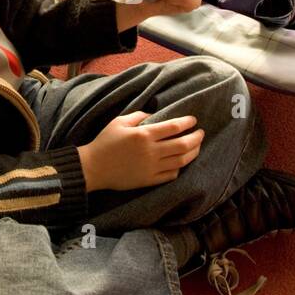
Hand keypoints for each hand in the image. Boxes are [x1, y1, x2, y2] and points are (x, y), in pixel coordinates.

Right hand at [76, 111, 204, 191]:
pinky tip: (181, 162)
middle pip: (183, 144)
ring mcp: (151, 167)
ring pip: (181, 161)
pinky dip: (180, 167)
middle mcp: (151, 151)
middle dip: (196, 138)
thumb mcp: (119, 122)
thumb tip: (153, 114)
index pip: (174, 127)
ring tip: (197, 146)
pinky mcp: (149, 180)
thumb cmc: (104, 142)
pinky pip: (171, 174)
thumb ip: (138, 115)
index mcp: (144, 134)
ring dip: (193, 152)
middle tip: (201, 133)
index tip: (193, 120)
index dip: (187, 122)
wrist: (93, 168)